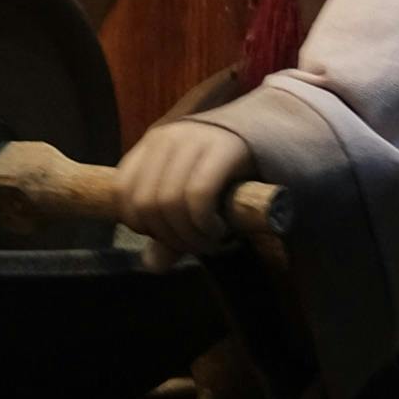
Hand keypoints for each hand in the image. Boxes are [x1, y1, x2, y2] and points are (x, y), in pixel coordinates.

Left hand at [109, 113, 261, 259]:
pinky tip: (220, 231)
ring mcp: (194, 139)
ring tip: (211, 242)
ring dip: (190, 236)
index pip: (122, 191)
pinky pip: (198, 196)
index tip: (168, 237)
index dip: (139, 224)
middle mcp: (167, 138)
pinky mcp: (224, 147)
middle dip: (170, 237)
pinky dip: (205, 224)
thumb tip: (152, 264)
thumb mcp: (193, 199)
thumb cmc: (230, 173)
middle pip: (146, 203)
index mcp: (152, 144)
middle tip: (196, 246)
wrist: (277, 133)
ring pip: (169, 202)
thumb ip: (171, 227)